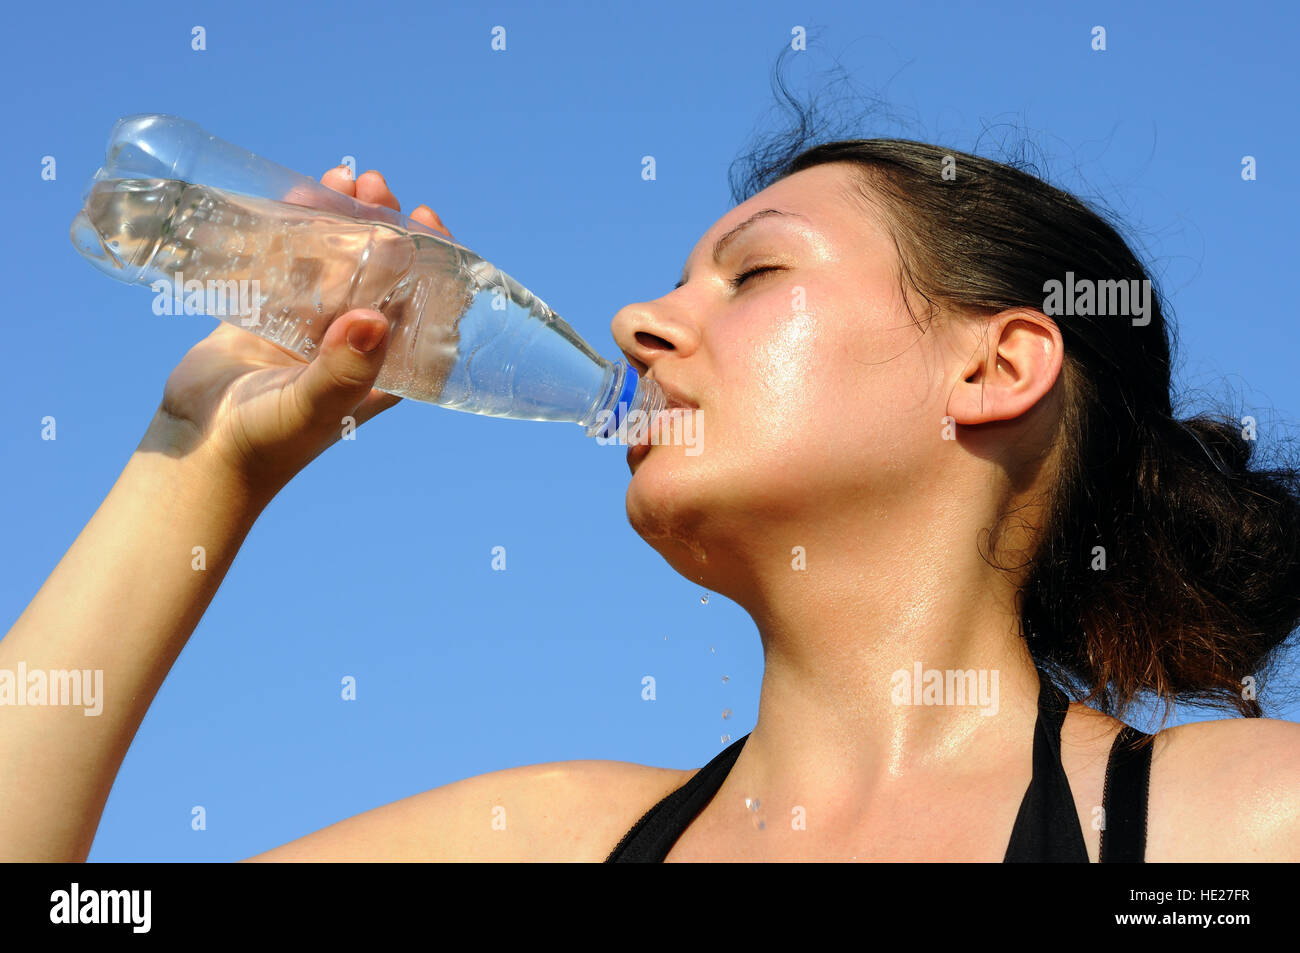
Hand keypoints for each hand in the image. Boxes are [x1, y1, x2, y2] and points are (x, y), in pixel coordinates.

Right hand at [139, 169, 450, 500]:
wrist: (200, 451)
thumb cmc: (268, 439)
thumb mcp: (314, 405)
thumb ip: (345, 369)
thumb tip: (376, 320)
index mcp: (385, 364)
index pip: (426, 305)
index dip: (434, 259)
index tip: (426, 219)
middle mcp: (356, 342)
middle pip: (383, 271)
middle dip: (384, 224)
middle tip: (373, 184)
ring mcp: (313, 325)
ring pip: (338, 258)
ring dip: (343, 217)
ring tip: (341, 177)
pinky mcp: (270, 313)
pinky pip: (291, 261)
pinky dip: (297, 228)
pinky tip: (299, 195)